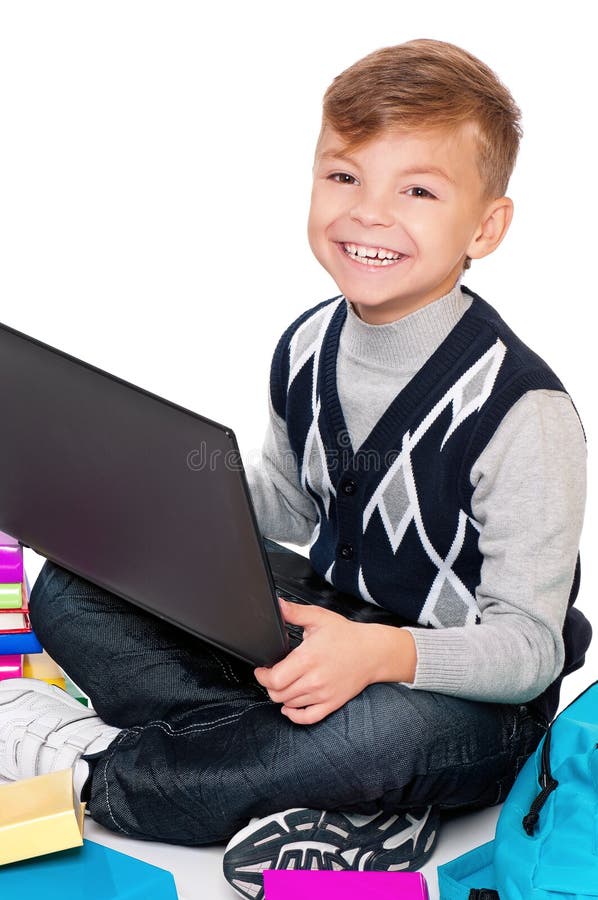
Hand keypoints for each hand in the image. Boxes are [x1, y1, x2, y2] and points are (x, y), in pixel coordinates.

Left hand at [254, 598, 414, 724]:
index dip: (262, 675)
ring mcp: (323, 694)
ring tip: (282, 684)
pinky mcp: (332, 703)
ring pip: (289, 704)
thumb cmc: (345, 635)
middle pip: (278, 694)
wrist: (372, 652)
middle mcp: (314, 679)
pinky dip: (294, 715)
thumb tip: (277, 605)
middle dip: (269, 685)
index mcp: (308, 658)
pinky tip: (289, 707)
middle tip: (270, 676)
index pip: (274, 678)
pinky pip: (307, 718)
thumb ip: (294, 612)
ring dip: (281, 696)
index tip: (262, 669)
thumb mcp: (319, 618)